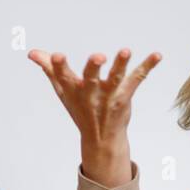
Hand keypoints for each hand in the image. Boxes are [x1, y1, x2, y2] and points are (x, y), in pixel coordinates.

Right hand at [28, 47, 159, 182]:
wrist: (101, 139)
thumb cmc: (80, 109)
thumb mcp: (63, 91)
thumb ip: (50, 69)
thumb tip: (32, 53)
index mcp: (73, 90)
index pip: (63, 77)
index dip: (58, 66)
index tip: (56, 56)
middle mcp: (90, 94)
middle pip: (91, 79)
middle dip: (93, 68)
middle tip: (98, 56)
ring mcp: (108, 96)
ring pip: (115, 79)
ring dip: (120, 65)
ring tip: (125, 51)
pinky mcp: (125, 96)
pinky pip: (137, 79)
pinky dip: (147, 66)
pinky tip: (157, 55)